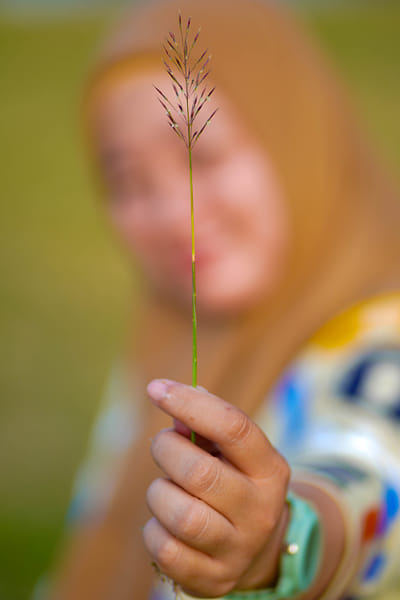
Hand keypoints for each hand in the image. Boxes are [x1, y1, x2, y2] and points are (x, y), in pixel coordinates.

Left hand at [144, 379, 290, 597]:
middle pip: (199, 472)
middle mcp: (261, 510)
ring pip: (182, 515)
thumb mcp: (230, 452)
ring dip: (159, 492)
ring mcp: (239, 548)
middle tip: (162, 444)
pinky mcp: (214, 579)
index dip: (191, 403)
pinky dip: (154, 529)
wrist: (256, 548)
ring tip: (166, 488)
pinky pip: (166, 550)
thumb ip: (203, 425)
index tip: (156, 388)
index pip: (233, 427)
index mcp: (270, 468)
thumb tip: (173, 407)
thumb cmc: (233, 482)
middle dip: (167, 449)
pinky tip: (165, 522)